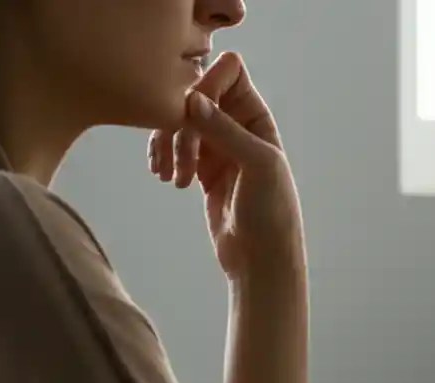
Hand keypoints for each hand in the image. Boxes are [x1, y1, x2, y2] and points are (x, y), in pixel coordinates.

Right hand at [148, 52, 302, 278]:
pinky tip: (163, 177)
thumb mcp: (258, 167)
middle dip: (181, 121)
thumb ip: (227, 132)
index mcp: (258, 117)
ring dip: (169, 144)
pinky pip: (172, 144)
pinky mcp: (200, 166)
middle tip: (182, 163)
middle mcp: (238, 125)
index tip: (194, 112)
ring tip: (173, 178)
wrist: (260, 259)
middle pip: (196, 93)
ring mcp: (217, 145)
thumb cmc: (271, 214)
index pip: (229, 71)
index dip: (207, 81)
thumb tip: (192, 99)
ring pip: (179, 119)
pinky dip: (163, 155)